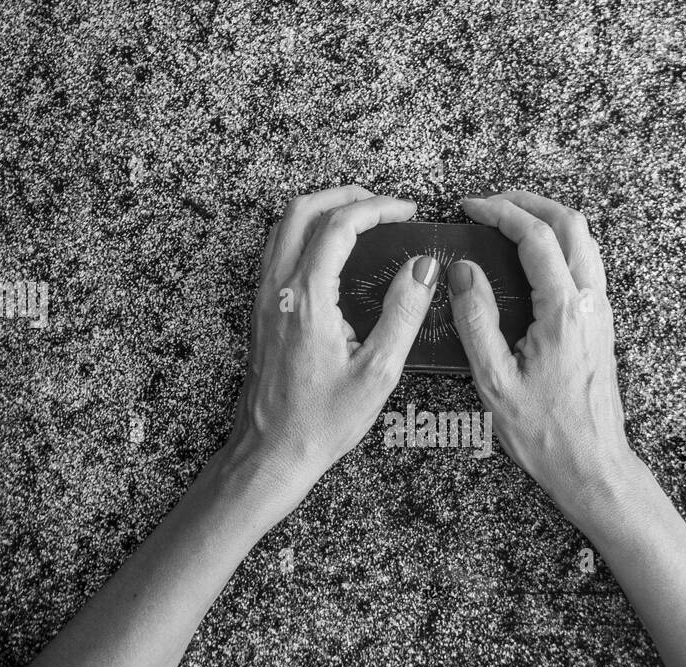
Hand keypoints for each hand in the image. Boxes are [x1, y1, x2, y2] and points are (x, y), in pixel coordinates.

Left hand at [225, 185, 439, 499]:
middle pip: (302, 210)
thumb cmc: (321, 421)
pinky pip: (277, 250)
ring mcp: (264, 298)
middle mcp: (278, 288)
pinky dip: (305, 234)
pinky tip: (331, 253)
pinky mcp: (261, 312)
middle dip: (346, 196)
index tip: (406, 212)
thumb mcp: (378, 371)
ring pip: (283, 226)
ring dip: (322, 211)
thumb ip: (403, 312)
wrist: (271, 451)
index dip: (378, 208)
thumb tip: (424, 267)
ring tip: (360, 219)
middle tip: (383, 205)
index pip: (339, 225)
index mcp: (307, 297)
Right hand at [449, 191, 637, 518]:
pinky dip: (558, 245)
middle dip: (528, 202)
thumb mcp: (494, 381)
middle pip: (570, 223)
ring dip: (547, 220)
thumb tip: (462, 271)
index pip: (535, 236)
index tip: (468, 207)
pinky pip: (586, 265)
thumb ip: (477, 319)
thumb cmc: (545, 434)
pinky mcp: (601, 326)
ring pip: (584, 241)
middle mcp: (591, 303)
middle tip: (490, 204)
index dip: (499, 211)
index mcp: (564, 312)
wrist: (593, 466)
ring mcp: (601, 312)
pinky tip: (530, 261)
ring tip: (508, 223)